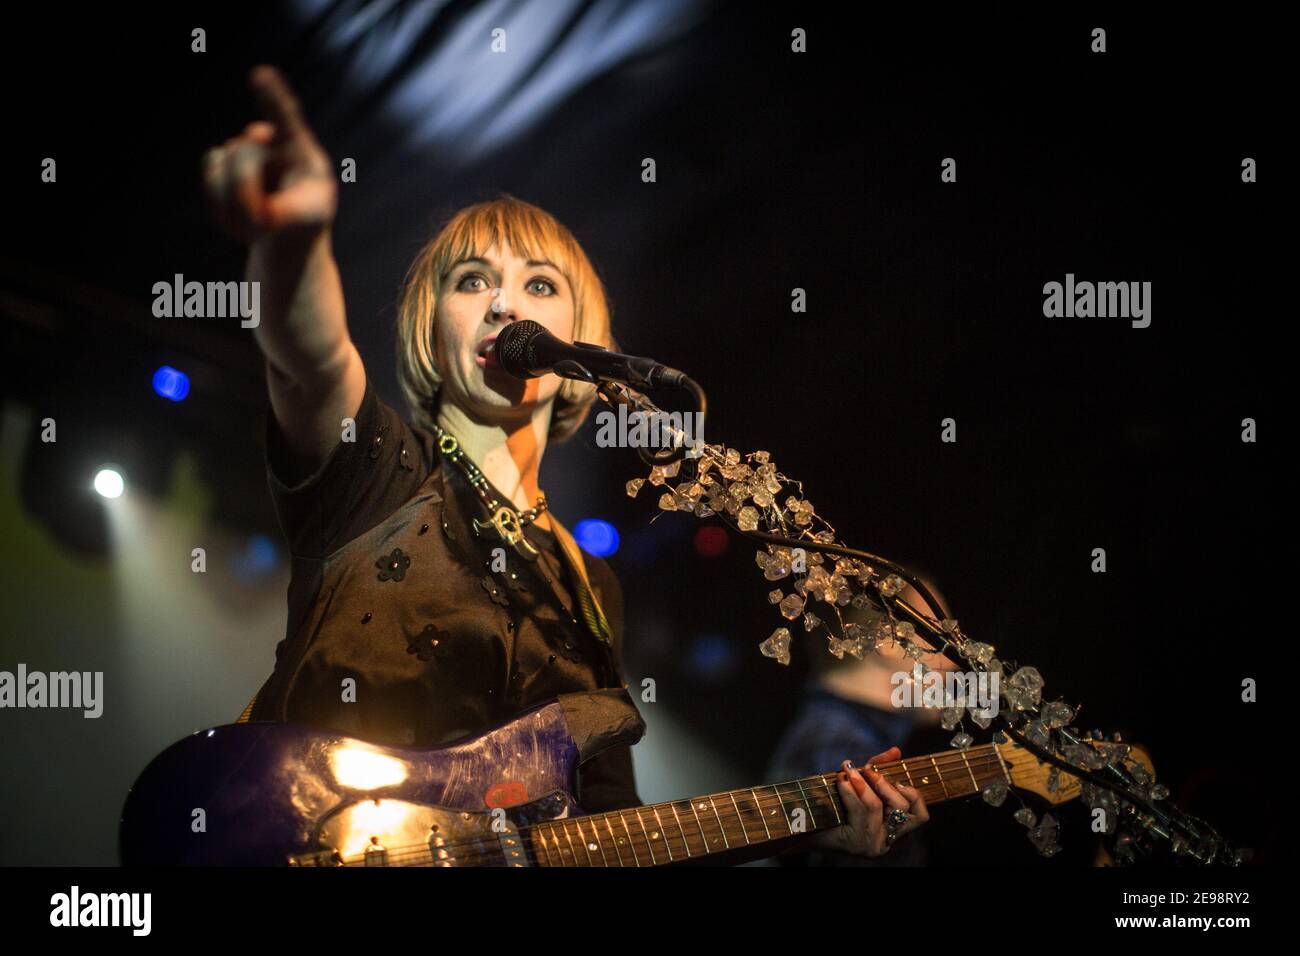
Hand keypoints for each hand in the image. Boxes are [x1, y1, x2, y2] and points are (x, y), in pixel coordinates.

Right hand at [202, 65, 336, 242]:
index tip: (261, 75)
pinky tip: (243, 216)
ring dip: (238, 204)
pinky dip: (224, 208)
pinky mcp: (218, 165)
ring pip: (220, 167)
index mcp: (297, 145)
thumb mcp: (309, 216)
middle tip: (265, 219)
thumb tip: (257, 211)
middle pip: (242, 156)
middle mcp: (267, 139)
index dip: (272, 96)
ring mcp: (240, 150)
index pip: (285, 118)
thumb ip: (286, 212)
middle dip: (247, 193)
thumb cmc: (307, 214)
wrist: (288, 225)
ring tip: (261, 218)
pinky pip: (211, 181)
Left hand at [813, 747, 929, 857]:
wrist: (804, 824)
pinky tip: (840, 781)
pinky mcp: (856, 843)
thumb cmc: (835, 802)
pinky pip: (858, 810)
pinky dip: (849, 791)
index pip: (921, 816)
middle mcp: (886, 841)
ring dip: (862, 784)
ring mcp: (872, 845)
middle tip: (867, 769)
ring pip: (877, 806)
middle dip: (883, 783)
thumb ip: (880, 768)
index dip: (914, 795)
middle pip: (901, 808)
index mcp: (893, 829)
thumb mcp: (861, 783)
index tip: (898, 779)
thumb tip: (896, 750)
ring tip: (849, 771)